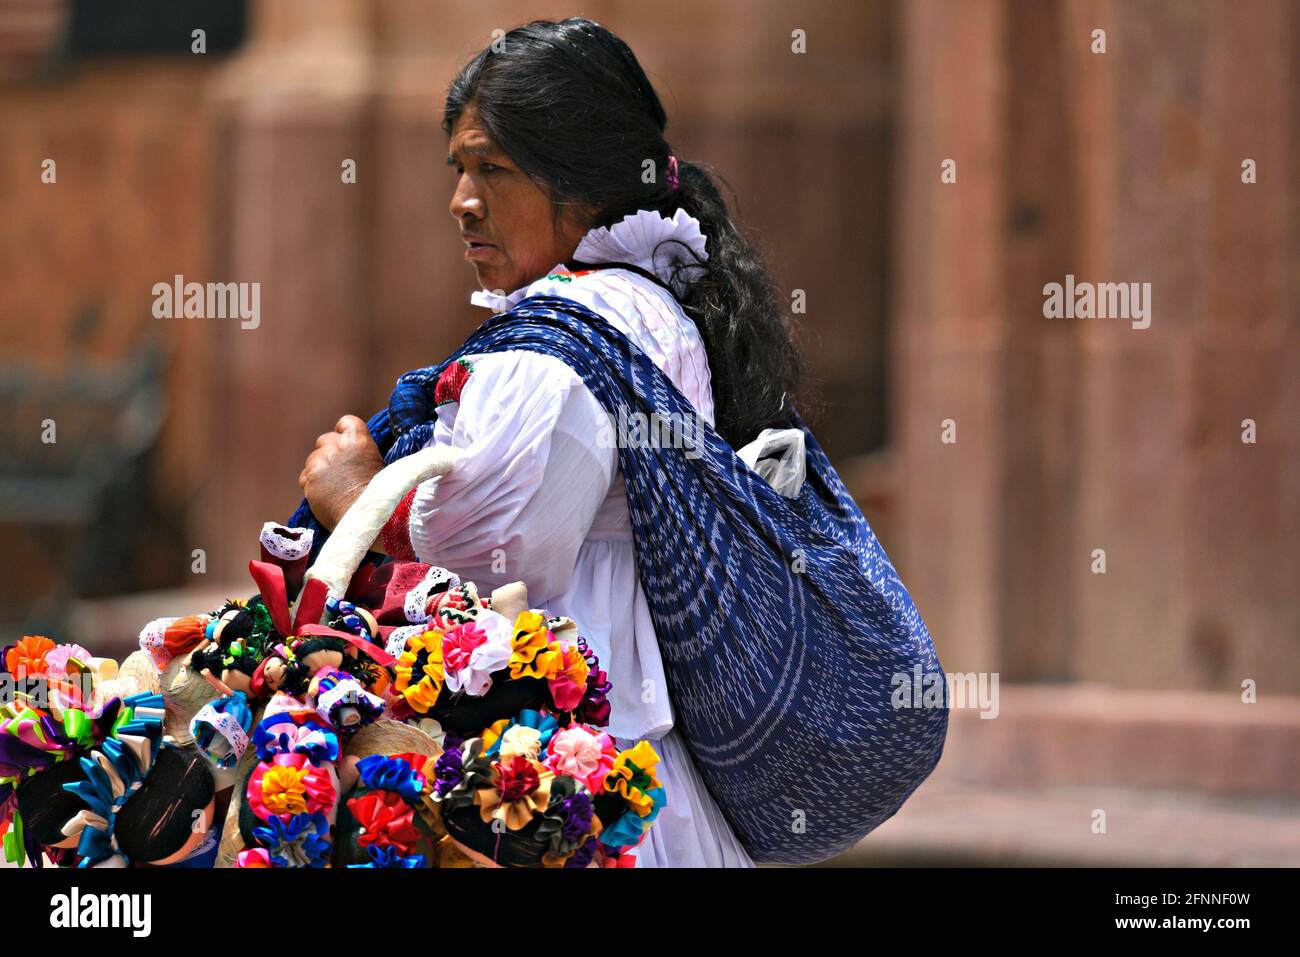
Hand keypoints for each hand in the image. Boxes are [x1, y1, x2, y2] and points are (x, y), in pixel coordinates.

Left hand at [299, 415, 385, 529]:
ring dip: (320, 470)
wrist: (365, 517)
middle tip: (338, 471)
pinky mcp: (309, 478)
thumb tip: (354, 456)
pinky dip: (312, 485)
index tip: (345, 443)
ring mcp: (320, 461)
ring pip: (313, 460)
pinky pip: (305, 477)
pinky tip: (324, 496)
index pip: (346, 422)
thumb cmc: (378, 496)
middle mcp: (337, 446)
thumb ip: (362, 454)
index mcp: (358, 440)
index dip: (344, 432)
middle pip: (325, 440)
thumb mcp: (379, 466)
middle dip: (329, 452)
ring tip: (332, 488)